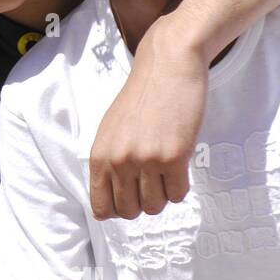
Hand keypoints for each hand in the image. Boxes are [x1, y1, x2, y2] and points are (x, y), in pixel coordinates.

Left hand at [89, 27, 207, 219]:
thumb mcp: (111, 132)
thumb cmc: (141, 99)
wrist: (167, 67)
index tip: (130, 198)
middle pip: (130, 212)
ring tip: (165, 172)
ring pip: (155, 207)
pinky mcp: (174, 157)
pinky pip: (179, 195)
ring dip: (163, 195)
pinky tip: (179, 166)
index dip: (118, 210)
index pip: (101, 208)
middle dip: (143, 204)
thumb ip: (109, 164)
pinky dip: (181, 186)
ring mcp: (146, 161)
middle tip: (152, 183)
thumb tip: (112, 202)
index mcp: (99, 156)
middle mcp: (119, 162)